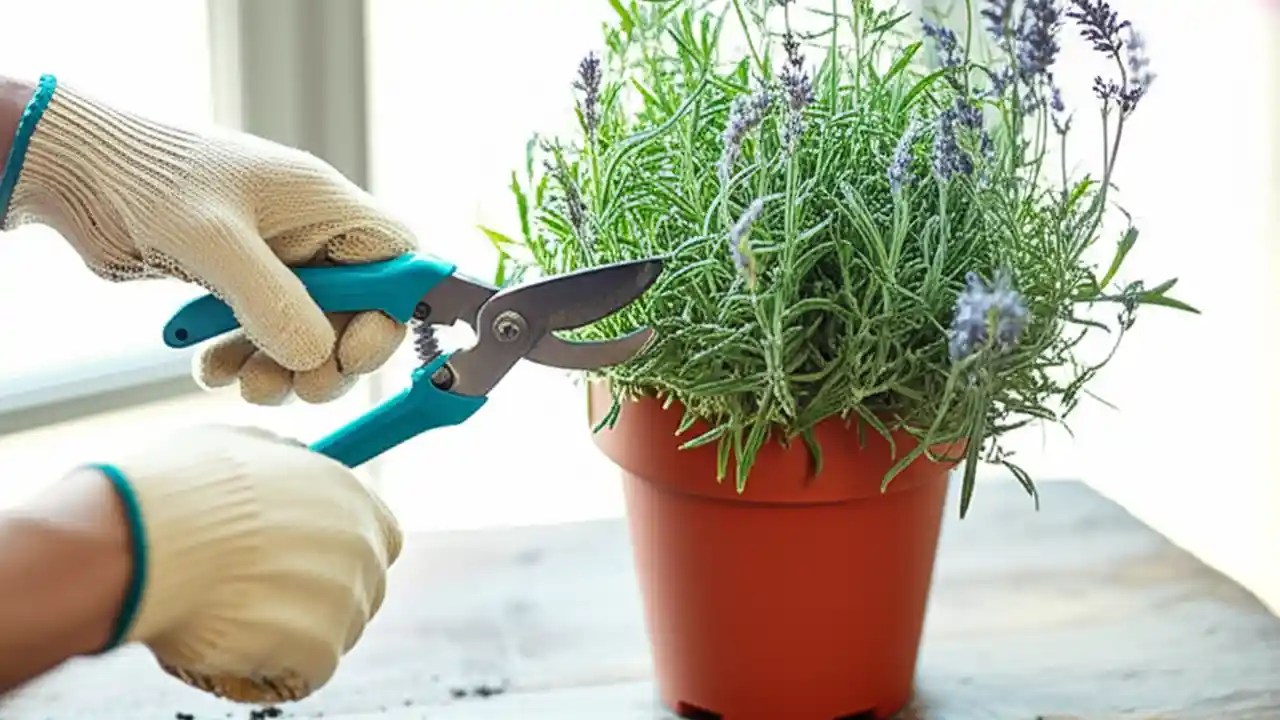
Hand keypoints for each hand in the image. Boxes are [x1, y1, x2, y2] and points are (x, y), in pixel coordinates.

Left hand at [1, 76, 415, 404]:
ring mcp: (275, 265)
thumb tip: (317, 358)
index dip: (391, 313)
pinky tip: (210, 368)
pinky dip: (241, 363)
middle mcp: (310, 237)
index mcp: (326, 206)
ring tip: (241, 381)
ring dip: (281, 370)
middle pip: (356, 315)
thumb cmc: (147, 177)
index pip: (397, 263)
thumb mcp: (216, 240)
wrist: (76, 174)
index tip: (356, 349)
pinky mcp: (238, 288)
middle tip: (296, 384)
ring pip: (307, 337)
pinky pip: (261, 340)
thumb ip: (274, 302)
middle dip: (328, 358)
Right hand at [93, 425, 401, 702]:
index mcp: (349, 498)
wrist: (146, 543)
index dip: (349, 553)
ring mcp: (347, 601)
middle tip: (265, 598)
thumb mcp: (240, 447)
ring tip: (235, 615)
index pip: (383, 538)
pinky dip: (276, 667)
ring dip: (294, 630)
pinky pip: (308, 670)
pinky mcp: (321, 650)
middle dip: (322, 597)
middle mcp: (361, 548)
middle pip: (364, 589)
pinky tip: (235, 646)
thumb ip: (281, 464)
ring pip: (334, 631)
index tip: (314, 562)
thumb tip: (285, 467)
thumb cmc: (180, 490)